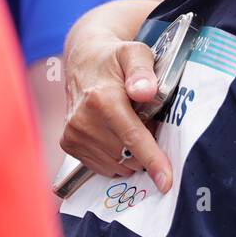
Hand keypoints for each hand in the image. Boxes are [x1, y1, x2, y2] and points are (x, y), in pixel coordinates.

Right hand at [60, 30, 172, 192]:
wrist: (84, 60)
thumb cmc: (116, 59)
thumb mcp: (136, 53)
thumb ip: (143, 71)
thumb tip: (146, 91)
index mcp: (103, 100)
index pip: (133, 138)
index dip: (153, 162)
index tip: (166, 183)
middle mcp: (83, 120)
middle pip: (128, 156)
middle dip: (146, 149)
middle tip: (147, 122)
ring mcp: (73, 134)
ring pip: (117, 165)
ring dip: (132, 154)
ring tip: (130, 125)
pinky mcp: (68, 143)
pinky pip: (103, 166)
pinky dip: (117, 158)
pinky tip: (117, 135)